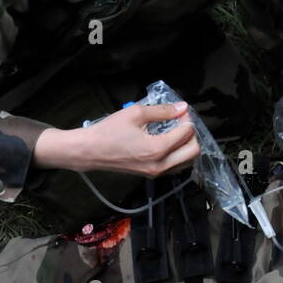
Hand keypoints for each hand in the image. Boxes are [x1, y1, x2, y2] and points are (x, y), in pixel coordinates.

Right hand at [33, 102, 199, 176]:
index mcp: (157, 150)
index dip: (186, 119)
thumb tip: (182, 107)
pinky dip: (179, 154)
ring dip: (187, 145)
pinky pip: (175, 166)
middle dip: (192, 134)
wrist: (89, 151)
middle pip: (193, 152)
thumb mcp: (136, 113)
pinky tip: (169, 141)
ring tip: (176, 130)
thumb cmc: (110, 130)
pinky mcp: (151, 175)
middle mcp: (159, 165)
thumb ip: (162, 110)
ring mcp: (155, 173)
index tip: (180, 111)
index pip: (186, 134)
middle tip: (181, 121)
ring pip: (186, 162)